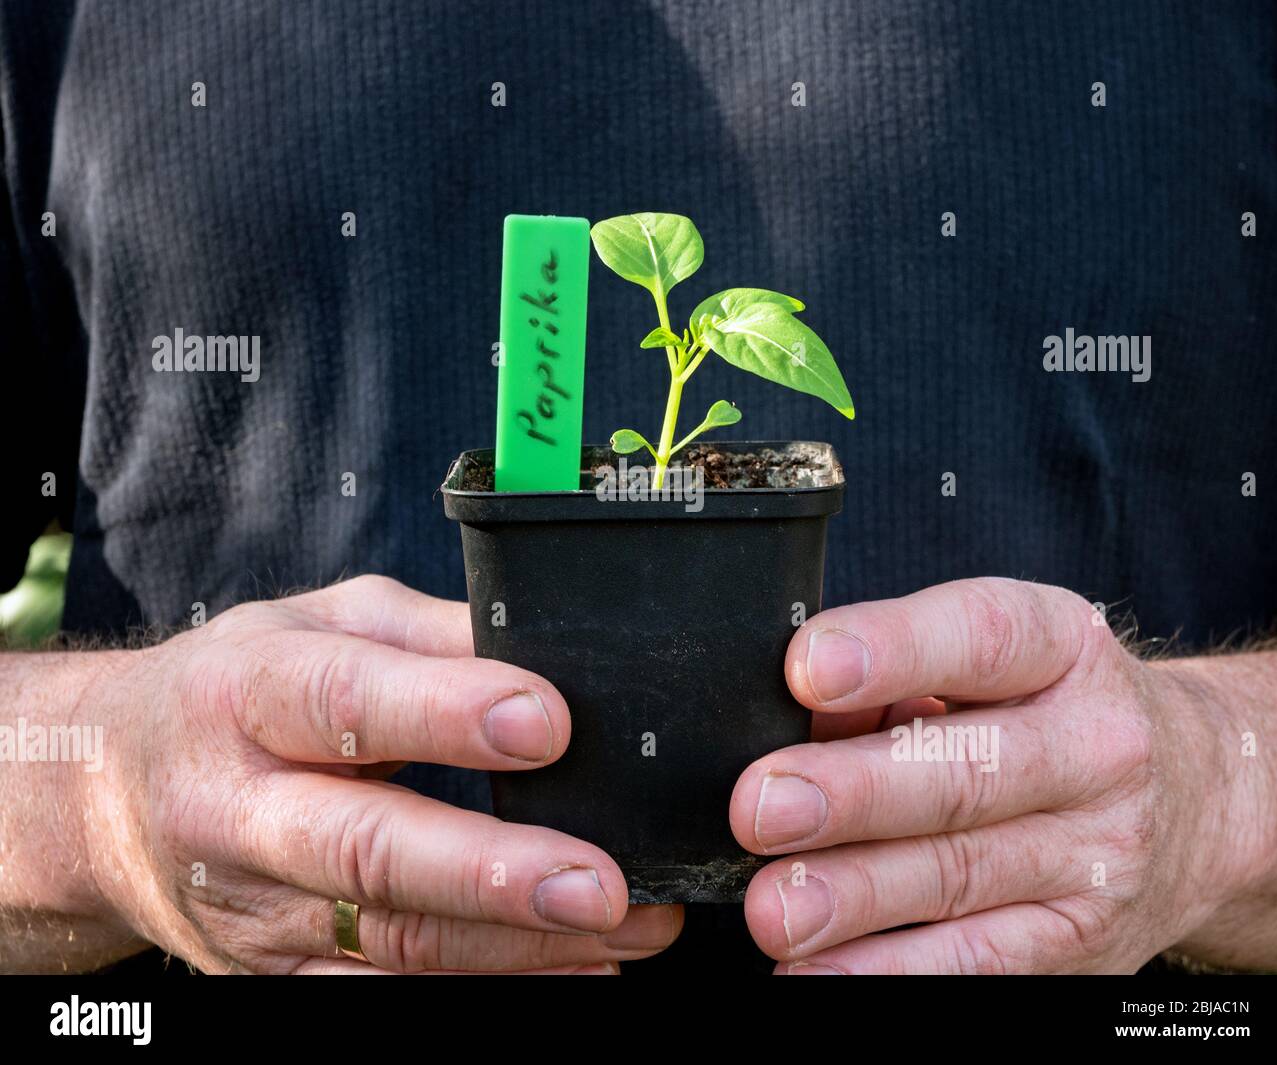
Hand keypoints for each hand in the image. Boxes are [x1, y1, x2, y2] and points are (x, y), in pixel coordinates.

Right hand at [77, 575, 679, 972]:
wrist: (109, 794)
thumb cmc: (238, 688)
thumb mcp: (318, 621)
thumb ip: (428, 632)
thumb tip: (547, 646)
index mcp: (247, 695)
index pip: (346, 702)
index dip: (445, 713)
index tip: (549, 722)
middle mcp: (238, 809)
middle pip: (365, 850)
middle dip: (490, 873)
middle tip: (600, 883)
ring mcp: (251, 907)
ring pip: (388, 941)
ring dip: (517, 947)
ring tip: (626, 930)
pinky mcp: (270, 970)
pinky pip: (378, 992)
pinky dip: (483, 989)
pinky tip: (573, 969)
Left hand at [731, 577, 1276, 972]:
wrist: (1199, 800)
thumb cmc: (1051, 711)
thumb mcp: (999, 662)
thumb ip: (896, 676)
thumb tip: (793, 718)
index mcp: (1064, 649)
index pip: (983, 636)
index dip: (894, 649)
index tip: (806, 668)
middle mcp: (1097, 748)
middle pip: (966, 773)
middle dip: (852, 794)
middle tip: (760, 806)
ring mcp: (1098, 855)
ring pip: (962, 877)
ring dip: (856, 897)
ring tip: (774, 906)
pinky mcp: (1083, 943)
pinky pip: (978, 963)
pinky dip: (891, 973)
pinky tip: (817, 970)